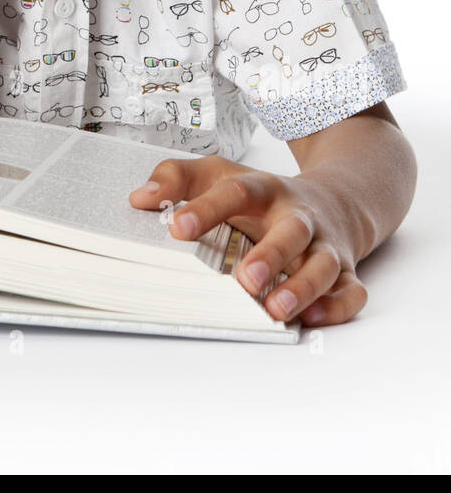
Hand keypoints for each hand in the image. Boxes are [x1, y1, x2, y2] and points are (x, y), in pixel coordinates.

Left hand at [129, 155, 366, 326]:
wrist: (334, 200)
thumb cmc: (264, 197)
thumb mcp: (220, 174)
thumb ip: (178, 177)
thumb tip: (141, 197)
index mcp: (264, 189)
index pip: (237, 191)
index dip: (206, 207)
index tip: (176, 227)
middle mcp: (298, 216)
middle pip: (291, 229)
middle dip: (270, 254)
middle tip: (244, 278)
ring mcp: (325, 244)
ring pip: (324, 264)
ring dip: (303, 287)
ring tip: (274, 307)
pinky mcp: (345, 271)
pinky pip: (351, 291)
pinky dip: (338, 306)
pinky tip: (312, 318)